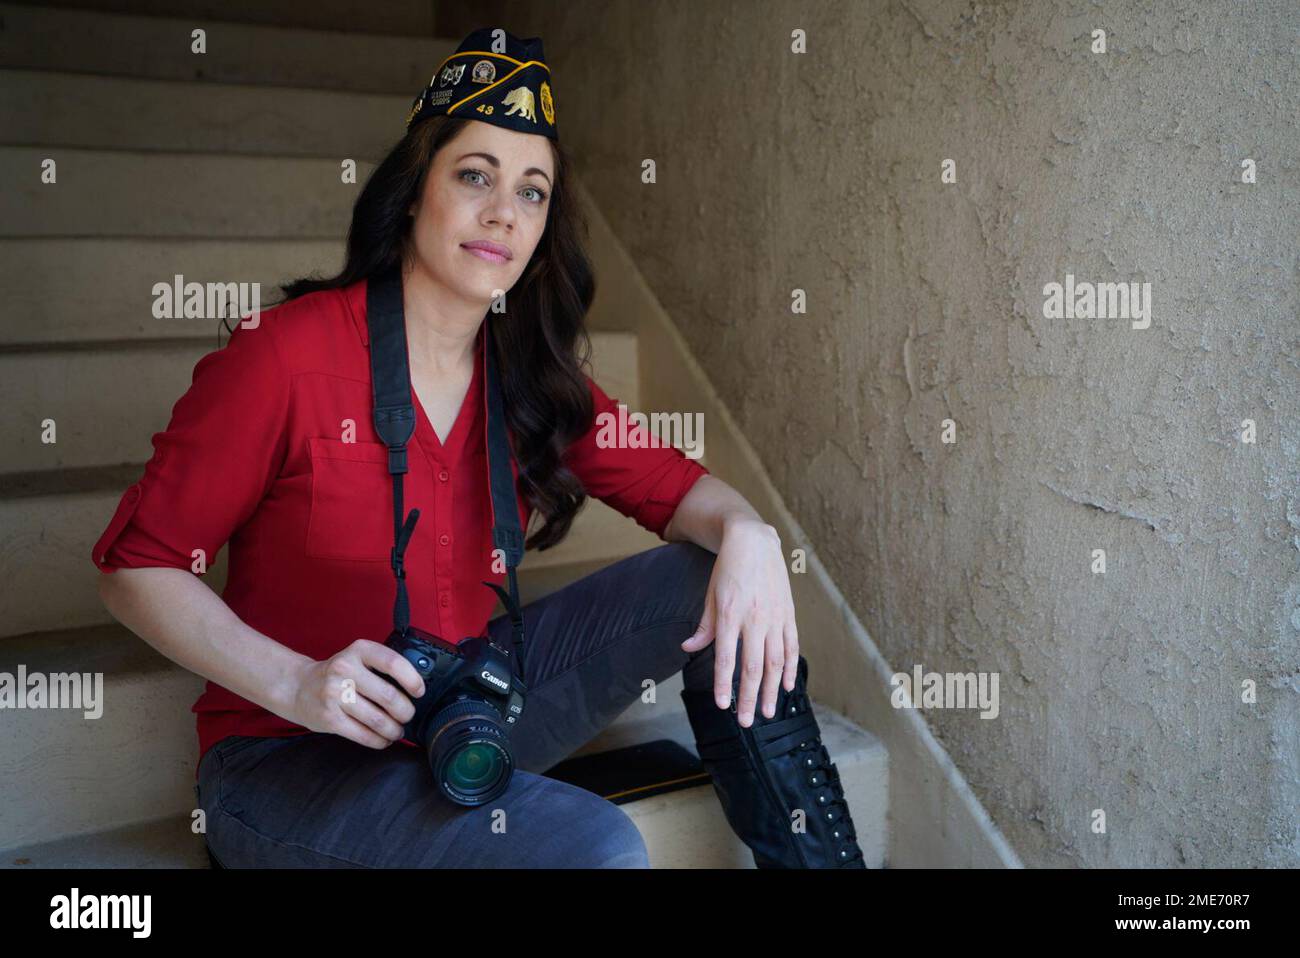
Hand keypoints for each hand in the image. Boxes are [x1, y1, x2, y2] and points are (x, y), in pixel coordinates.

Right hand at [285, 639, 426, 748]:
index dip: (412, 679)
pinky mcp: (329, 718)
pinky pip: (363, 735)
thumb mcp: (357, 658)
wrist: (298, 687)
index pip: (392, 663)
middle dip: (406, 711)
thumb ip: (381, 666)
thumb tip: (415, 688)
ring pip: (378, 720)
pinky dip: (379, 741)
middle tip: (407, 715)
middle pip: (389, 696)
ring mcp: (335, 695)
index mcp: (358, 651)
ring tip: (397, 730)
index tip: (419, 691)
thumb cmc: (337, 674)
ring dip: (394, 729)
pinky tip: (383, 739)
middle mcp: (345, 670)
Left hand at [680, 518, 798, 726]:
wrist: (754, 540)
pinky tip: (787, 687)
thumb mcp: (710, 595)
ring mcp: (775, 617)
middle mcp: (754, 618)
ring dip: (771, 690)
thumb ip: (703, 626)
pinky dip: (791, 668)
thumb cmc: (727, 569)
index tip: (723, 705)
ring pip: (776, 661)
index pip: (726, 657)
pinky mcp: (788, 614)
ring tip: (767, 712)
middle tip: (746, 722)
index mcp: (730, 614)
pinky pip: (792, 646)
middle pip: (753, 666)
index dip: (724, 684)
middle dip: (749, 697)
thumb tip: (688, 648)